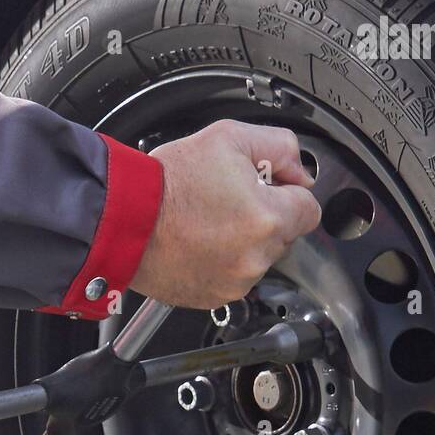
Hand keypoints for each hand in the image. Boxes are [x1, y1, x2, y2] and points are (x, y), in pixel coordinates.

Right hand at [132, 120, 322, 310]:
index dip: (288, 193)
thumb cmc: (167, 184)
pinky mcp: (215, 297)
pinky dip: (222, 263)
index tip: (268, 188)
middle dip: (264, 217)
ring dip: (243, 242)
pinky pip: (233, 278)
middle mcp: (256, 258)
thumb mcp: (228, 137)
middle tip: (228, 200)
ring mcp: (236, 282)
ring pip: (259, 259)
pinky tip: (199, 243)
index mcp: (268, 218)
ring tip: (208, 221)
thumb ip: (280, 147)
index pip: (310, 210)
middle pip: (284, 236)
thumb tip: (298, 171)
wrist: (124, 220)